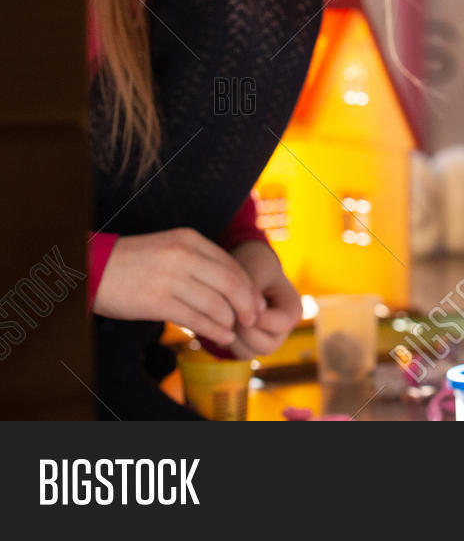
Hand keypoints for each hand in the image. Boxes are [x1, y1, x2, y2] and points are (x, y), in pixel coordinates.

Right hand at [94, 228, 262, 347]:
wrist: (94, 268)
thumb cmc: (136, 262)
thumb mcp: (171, 249)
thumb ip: (200, 262)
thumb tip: (234, 285)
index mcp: (190, 240)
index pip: (233, 265)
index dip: (250, 287)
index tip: (258, 303)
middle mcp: (184, 256)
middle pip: (231, 283)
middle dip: (248, 305)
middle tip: (253, 319)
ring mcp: (170, 278)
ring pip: (216, 303)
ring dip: (231, 320)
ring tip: (235, 330)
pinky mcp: (156, 301)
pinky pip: (195, 318)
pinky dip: (214, 329)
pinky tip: (222, 336)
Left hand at [224, 240, 300, 358]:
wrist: (249, 267)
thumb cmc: (256, 266)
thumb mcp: (256, 270)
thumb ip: (250, 291)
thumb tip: (239, 316)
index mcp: (293, 309)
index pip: (280, 324)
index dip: (257, 317)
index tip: (239, 303)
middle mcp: (283, 330)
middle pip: (266, 346)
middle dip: (244, 331)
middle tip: (228, 312)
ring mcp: (267, 339)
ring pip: (249, 353)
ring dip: (232, 337)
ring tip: (223, 315)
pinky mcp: (250, 343)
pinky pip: (236, 352)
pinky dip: (225, 340)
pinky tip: (219, 321)